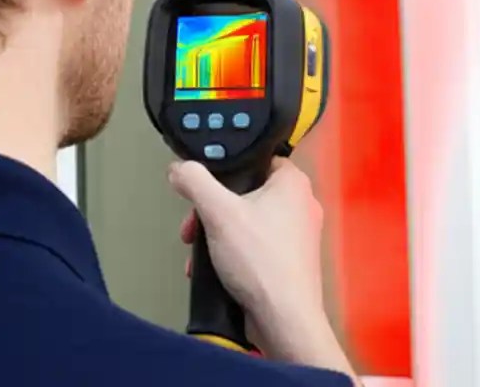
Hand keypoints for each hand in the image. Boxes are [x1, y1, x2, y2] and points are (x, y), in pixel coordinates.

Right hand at [168, 158, 353, 377]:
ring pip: (246, 222)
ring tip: (199, 251)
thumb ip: (194, 181)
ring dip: (217, 234)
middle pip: (244, 193)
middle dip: (211, 211)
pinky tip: (214, 269)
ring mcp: (297, 236)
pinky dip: (232, 253)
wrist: (284, 319)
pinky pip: (254, 246)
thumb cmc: (261, 262)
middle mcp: (300, 205)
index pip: (254, 159)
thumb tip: (179, 168)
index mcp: (292, 182)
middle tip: (194, 225)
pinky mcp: (289, 261)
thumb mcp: (218, 212)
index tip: (203, 185)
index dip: (224, 171)